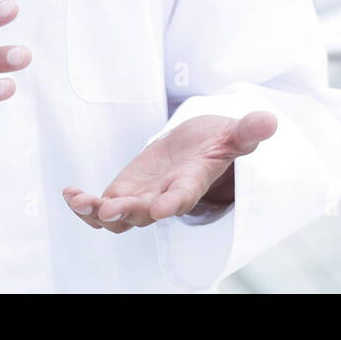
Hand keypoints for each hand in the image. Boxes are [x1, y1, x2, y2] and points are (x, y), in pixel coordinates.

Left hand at [62, 111, 276, 233]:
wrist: (197, 149)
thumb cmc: (216, 142)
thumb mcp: (233, 133)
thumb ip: (248, 131)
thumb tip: (270, 121)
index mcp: (191, 183)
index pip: (182, 197)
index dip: (172, 202)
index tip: (162, 207)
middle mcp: (164, 197)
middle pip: (144, 213)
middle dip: (126, 212)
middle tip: (109, 209)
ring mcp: (141, 198)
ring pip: (118, 218)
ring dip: (97, 214)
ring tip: (80, 201)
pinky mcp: (123, 193)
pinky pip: (101, 208)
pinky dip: (84, 205)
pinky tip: (70, 193)